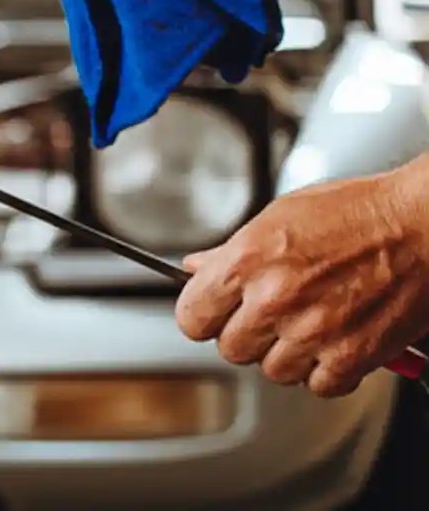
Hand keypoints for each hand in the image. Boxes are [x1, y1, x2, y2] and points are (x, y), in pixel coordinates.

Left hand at [176, 156, 428, 397]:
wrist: (422, 223)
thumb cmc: (357, 212)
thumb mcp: (279, 216)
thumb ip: (231, 251)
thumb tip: (196, 269)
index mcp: (246, 262)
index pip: (192, 318)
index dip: (204, 315)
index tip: (215, 313)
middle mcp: (274, 300)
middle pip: (230, 349)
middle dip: (249, 333)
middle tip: (274, 313)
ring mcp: (311, 332)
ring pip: (273, 371)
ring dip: (288, 353)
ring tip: (312, 320)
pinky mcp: (351, 357)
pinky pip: (319, 385)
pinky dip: (328, 370)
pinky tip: (337, 339)